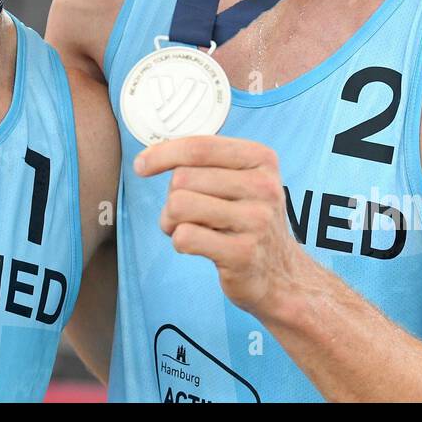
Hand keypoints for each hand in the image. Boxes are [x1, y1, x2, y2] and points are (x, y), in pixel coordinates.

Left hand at [135, 135, 307, 314]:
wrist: (280, 274)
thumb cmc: (247, 220)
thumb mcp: (241, 180)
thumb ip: (204, 162)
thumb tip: (147, 157)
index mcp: (261, 159)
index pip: (200, 147)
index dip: (162, 154)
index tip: (141, 166)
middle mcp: (263, 186)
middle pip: (183, 178)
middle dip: (171, 197)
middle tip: (185, 214)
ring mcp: (256, 221)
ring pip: (179, 205)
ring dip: (171, 220)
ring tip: (188, 228)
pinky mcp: (243, 253)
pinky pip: (184, 236)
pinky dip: (179, 241)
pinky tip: (197, 246)